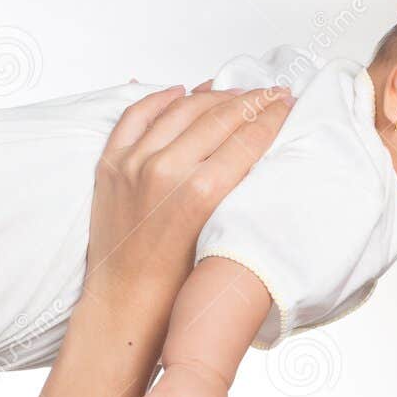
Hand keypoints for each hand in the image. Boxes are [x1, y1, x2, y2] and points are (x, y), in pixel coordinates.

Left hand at [82, 84, 291, 315]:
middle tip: (269, 92)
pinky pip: (137, 115)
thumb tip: (251, 144)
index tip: (285, 103)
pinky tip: (180, 92)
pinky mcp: (111, 164)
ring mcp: (134, 163)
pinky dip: (160, 99)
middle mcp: (165, 170)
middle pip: (219, 116)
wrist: (126, 303)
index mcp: (201, 193)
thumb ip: (235, 187)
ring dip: (212, 96)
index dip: (271, 115)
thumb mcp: (220, 233)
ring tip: (233, 93)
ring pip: (181, 108)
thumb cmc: (175, 286)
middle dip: (250, 100)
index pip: (247, 137)